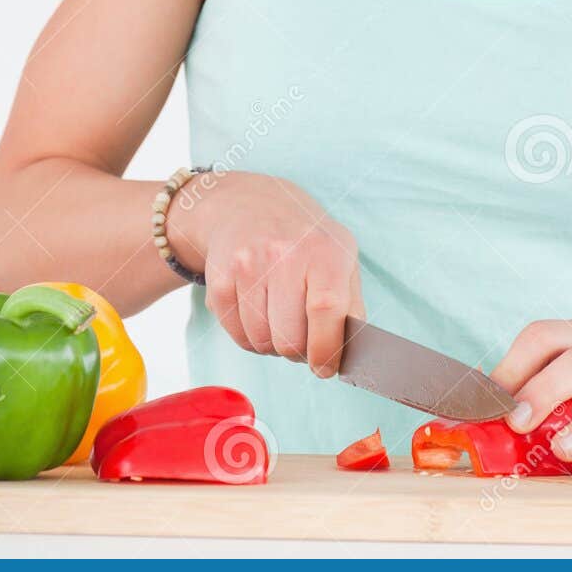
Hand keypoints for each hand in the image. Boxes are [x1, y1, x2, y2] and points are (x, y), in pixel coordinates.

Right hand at [165, 170, 363, 376]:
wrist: (249, 205)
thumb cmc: (305, 241)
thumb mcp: (341, 259)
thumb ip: (351, 308)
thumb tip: (347, 357)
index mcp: (325, 251)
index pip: (327, 311)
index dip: (326, 349)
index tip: (325, 367)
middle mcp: (284, 253)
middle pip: (290, 339)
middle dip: (298, 351)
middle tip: (300, 337)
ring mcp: (247, 264)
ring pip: (261, 341)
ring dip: (272, 344)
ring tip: (278, 321)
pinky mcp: (220, 277)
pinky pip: (235, 334)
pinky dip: (248, 337)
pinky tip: (257, 314)